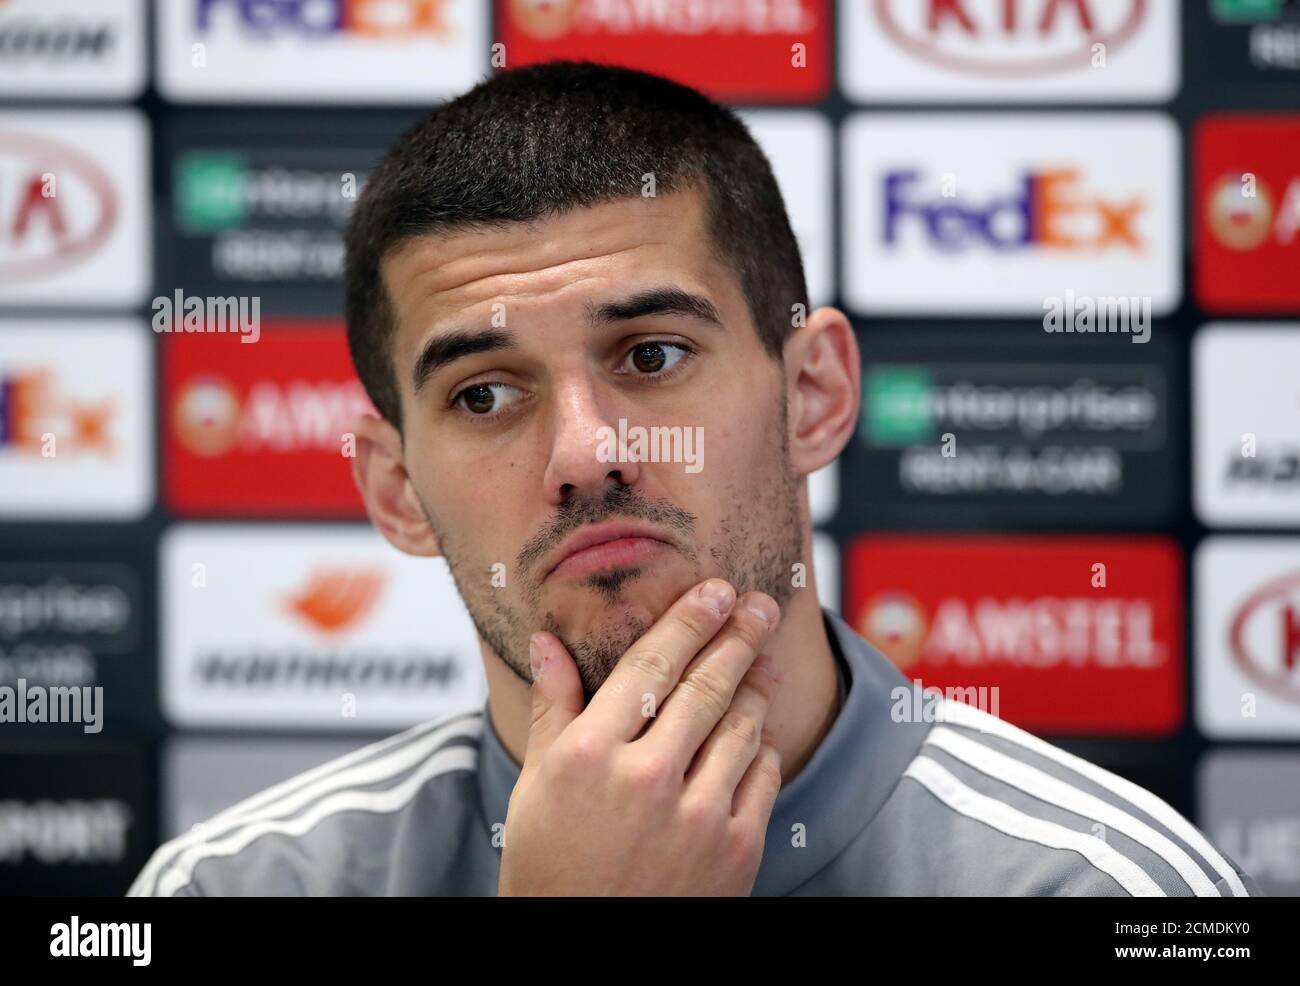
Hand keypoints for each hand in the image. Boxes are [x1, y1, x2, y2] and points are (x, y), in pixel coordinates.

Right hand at [498, 578, 784, 895]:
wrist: (582, 950)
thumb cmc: (550, 864)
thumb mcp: (537, 783)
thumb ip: (553, 706)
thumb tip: (546, 641)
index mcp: (590, 754)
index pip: (652, 665)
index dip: (690, 621)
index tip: (716, 591)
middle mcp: (645, 779)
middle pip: (705, 687)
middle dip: (739, 637)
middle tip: (761, 606)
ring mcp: (695, 817)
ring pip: (740, 728)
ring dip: (755, 689)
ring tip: (762, 665)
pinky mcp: (734, 852)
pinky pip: (762, 778)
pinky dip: (762, 748)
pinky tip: (757, 732)